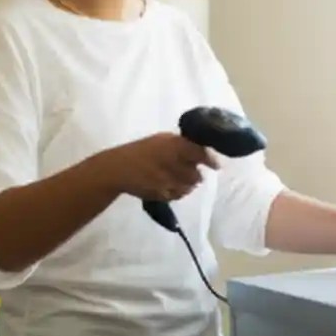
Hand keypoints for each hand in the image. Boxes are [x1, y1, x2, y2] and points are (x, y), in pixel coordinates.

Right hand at [102, 132, 219, 202]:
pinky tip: (170, 186)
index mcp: (173, 145)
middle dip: (195, 175)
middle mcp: (172, 162)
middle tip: (192, 173)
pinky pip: (178, 195)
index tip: (217, 166)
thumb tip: (202, 150)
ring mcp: (167, 180)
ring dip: (188, 185)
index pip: (200, 153)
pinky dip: (178, 192)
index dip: (210, 160)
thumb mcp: (162, 140)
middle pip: (196, 175)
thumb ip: (182, 144)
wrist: (118, 168)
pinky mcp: (161, 194)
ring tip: (178, 179)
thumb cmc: (141, 151)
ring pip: (189, 187)